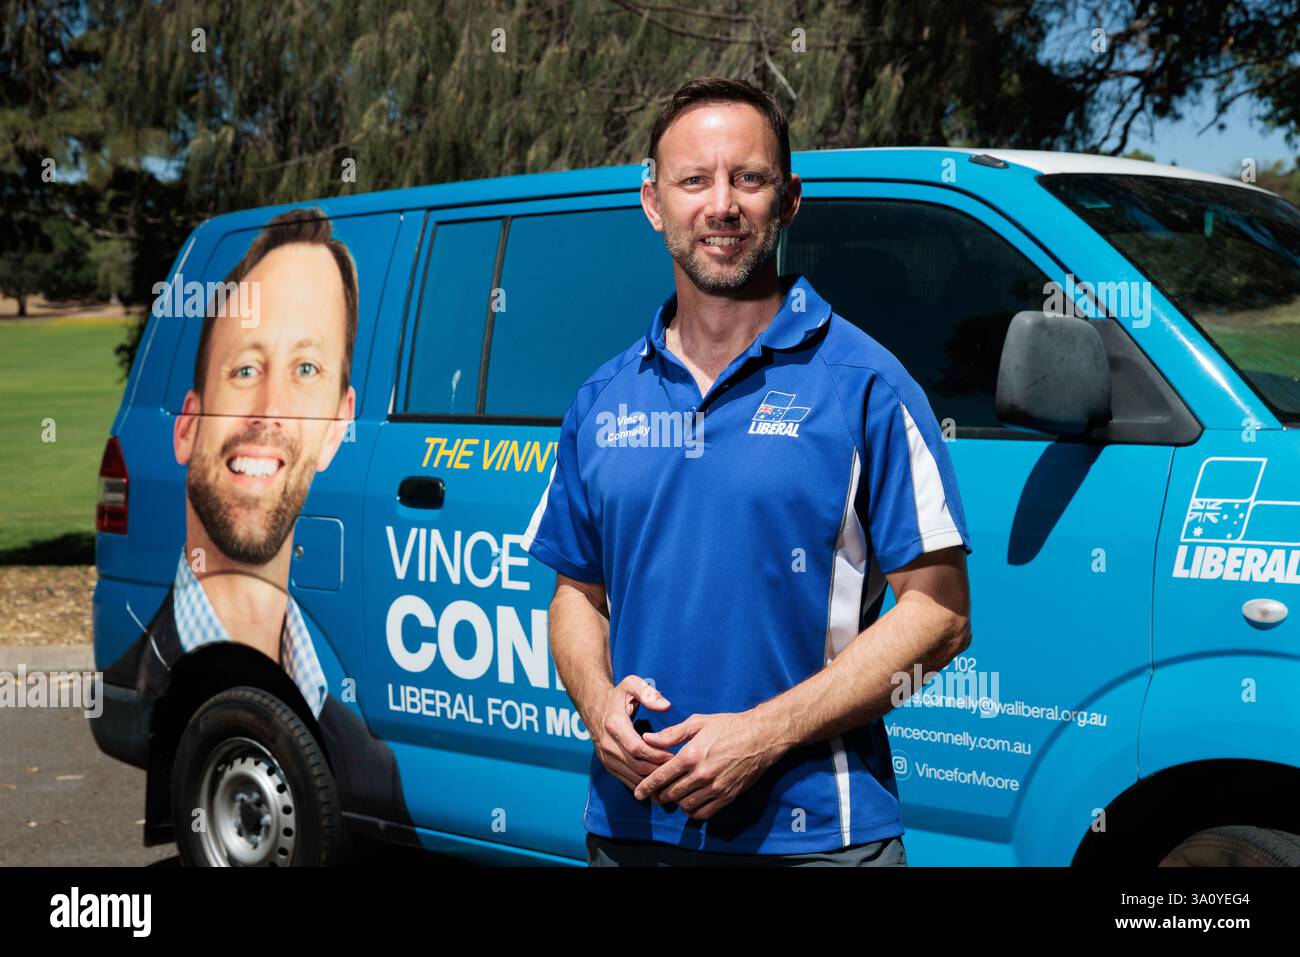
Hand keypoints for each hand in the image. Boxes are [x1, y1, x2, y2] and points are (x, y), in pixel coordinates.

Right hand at [592, 675, 674, 791]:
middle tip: (676, 768)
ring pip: (632, 776)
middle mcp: (607, 744)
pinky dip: (642, 784)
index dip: (657, 755)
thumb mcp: (631, 684)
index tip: (674, 754)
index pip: (637, 748)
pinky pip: (626, 780)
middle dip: (658, 769)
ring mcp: (606, 757)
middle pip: (636, 766)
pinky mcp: (607, 764)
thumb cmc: (617, 695)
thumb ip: (648, 693)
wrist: (593, 705)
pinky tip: (657, 781)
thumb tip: (665, 706)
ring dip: (652, 780)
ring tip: (670, 775)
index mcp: (614, 724)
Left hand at [634, 711, 782, 819]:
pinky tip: (691, 804)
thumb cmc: (729, 725)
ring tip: (673, 797)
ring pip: (686, 805)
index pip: (661, 777)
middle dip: (659, 796)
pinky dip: (694, 812)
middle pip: (671, 794)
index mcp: (691, 755)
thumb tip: (649, 740)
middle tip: (655, 795)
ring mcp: (715, 788)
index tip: (638, 793)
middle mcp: (701, 774)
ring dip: (676, 803)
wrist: (761, 737)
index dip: (646, 787)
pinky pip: (705, 813)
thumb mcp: (698, 722)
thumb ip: (672, 734)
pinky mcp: (728, 796)